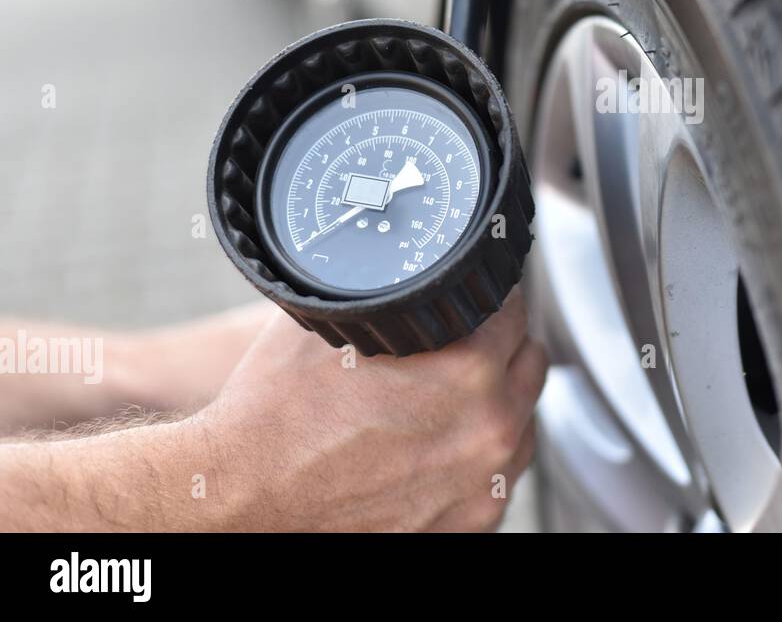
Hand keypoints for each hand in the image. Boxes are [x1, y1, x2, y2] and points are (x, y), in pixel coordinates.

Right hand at [199, 288, 546, 530]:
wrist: (245, 498)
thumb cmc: (278, 416)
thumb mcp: (337, 319)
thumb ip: (396, 291)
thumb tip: (418, 265)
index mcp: (469, 372)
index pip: (515, 310)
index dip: (491, 298)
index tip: (476, 303)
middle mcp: (488, 431)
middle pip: (528, 364)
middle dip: (499, 350)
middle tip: (461, 347)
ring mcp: (484, 485)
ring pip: (522, 421)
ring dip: (496, 404)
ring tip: (445, 399)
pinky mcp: (471, 524)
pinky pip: (500, 474)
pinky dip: (478, 456)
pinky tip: (438, 443)